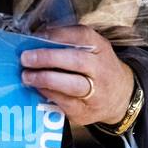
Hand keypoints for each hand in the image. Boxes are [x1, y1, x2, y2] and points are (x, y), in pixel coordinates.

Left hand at [19, 25, 134, 127]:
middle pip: (77, 61)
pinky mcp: (86, 112)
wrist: (121, 96)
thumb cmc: (97, 67)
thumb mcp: (92, 49)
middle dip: (48, 58)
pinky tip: (37, 87)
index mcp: (101, 49)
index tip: (37, 36)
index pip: (83, 36)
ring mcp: (96, 93)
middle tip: (26, 58)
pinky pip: (65, 103)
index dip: (58, 35)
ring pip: (71, 85)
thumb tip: (36, 38)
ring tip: (26, 75)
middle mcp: (101, 69)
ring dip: (45, 79)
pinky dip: (48, 94)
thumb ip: (69, 42)